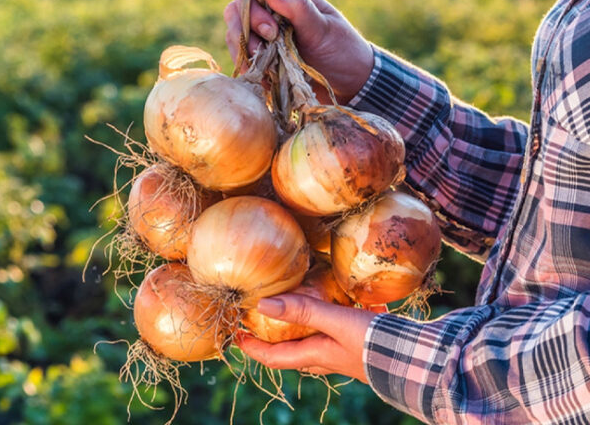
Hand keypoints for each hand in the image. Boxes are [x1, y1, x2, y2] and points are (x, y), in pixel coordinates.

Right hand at [223, 0, 373, 103]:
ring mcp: (264, 40)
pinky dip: (247, 66)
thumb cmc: (343, 51)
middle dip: (246, 28)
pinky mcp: (262, 62)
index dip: (251, 5)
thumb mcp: (322, 27)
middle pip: (235, 12)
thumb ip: (294, 5)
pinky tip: (264, 75)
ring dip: (245, 48)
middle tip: (271, 42)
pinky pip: (241, 60)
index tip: (271, 27)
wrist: (352, 87)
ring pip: (235, 36)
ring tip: (267, 63)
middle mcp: (271, 15)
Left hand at [234, 294, 376, 382]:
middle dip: (273, 336)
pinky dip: (329, 316)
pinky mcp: (361, 343)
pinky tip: (339, 297)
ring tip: (294, 303)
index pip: (273, 357)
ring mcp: (344, 352)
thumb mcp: (337, 321)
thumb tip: (263, 304)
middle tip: (260, 316)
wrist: (420, 358)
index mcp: (315, 356)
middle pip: (291, 350)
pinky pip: (336, 330)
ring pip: (313, 340)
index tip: (235, 334)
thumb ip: (303, 311)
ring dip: (301, 325)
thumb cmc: (375, 343)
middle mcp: (326, 358)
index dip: (252, 347)